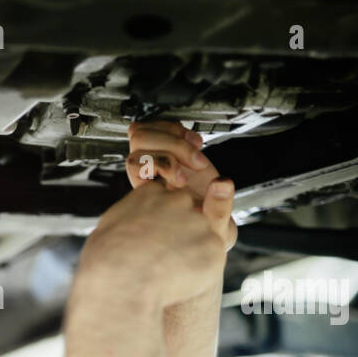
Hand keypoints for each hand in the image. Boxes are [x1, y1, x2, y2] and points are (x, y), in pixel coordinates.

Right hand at [76, 182, 227, 311]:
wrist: (122, 285)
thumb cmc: (108, 263)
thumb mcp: (107, 228)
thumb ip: (129, 217)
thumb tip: (133, 222)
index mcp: (149, 194)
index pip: (164, 198)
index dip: (161, 220)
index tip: (153, 236)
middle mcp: (177, 201)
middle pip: (188, 213)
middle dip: (180, 234)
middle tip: (163, 257)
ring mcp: (199, 222)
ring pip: (202, 236)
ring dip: (191, 253)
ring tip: (168, 271)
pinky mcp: (214, 245)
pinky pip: (211, 257)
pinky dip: (199, 270)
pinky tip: (178, 279)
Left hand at [126, 119, 236, 253]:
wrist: (207, 221)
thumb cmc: (204, 229)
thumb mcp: (215, 228)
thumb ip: (219, 209)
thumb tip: (222, 184)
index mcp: (147, 196)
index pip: (135, 164)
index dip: (160, 164)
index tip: (184, 180)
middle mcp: (147, 177)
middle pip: (140, 144)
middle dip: (172, 150)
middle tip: (195, 164)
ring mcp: (154, 161)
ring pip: (146, 133)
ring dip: (177, 139)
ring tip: (197, 152)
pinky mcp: (166, 150)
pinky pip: (158, 128)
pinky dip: (179, 131)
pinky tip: (196, 144)